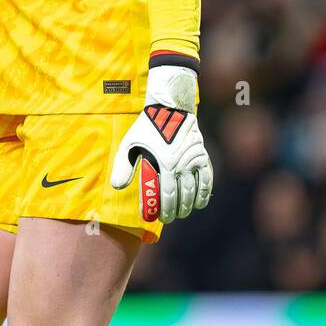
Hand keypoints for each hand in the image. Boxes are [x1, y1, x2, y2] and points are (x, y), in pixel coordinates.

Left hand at [110, 64, 213, 223]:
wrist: (170, 108)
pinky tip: (201, 203)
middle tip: (170, 218)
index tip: (159, 218)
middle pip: (182, 195)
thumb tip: (117, 187)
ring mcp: (194, 159)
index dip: (164, 209)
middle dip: (177, 210)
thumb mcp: (130, 144)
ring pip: (195, 189)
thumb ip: (123, 166)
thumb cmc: (147, 127)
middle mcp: (182, 163)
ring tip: (185, 213)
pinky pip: (207, 177)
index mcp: (165, 162)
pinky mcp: (202, 155)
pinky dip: (205, 192)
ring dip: (191, 204)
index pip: (166, 194)